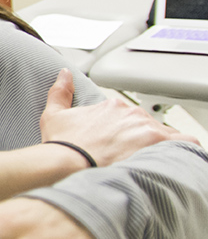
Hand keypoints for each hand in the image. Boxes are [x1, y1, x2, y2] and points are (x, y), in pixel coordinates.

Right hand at [40, 69, 195, 165]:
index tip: (117, 147)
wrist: (68, 163)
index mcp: (112, 106)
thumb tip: (64, 73)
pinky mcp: (158, 144)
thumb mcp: (54, 115)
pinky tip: (172, 160)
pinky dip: (184, 150)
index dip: (124, 134)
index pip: (129, 118)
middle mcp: (132, 114)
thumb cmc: (62, 145)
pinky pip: (186, 143)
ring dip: (158, 148)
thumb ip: (60, 92)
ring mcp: (147, 128)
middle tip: (129, 159)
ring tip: (146, 164)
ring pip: (165, 137)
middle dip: (141, 142)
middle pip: (147, 127)